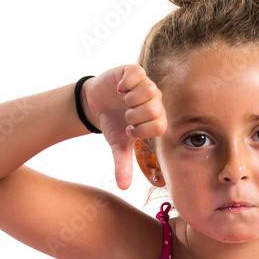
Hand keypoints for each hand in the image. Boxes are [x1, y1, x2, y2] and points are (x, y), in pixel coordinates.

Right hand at [81, 65, 165, 190]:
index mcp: (156, 118)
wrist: (97, 104)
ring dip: (131, 100)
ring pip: (149, 89)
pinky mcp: (133, 71)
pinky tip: (119, 89)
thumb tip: (122, 188)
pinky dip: (125, 83)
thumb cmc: (113, 125)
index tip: (129, 131)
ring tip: (123, 102)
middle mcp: (155, 100)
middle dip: (135, 116)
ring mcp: (145, 84)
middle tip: (125, 117)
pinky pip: (137, 73)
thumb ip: (122, 165)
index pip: (160, 125)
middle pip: (154, 108)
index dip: (142, 130)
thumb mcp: (117, 145)